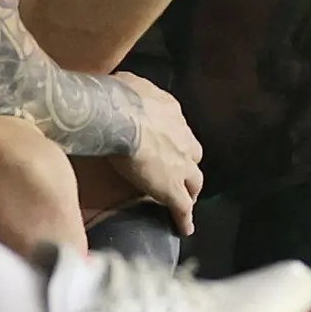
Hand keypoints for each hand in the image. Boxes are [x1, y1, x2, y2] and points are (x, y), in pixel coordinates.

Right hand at [109, 72, 204, 233]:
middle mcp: (182, 138)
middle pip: (193, 156)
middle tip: (181, 173)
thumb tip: (121, 86)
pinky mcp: (172, 188)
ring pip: (194, 182)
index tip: (168, 145)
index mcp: (171, 112)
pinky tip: (184, 228)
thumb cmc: (116, 95)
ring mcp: (180, 165)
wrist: (119, 115)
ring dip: (190, 190)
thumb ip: (130, 89)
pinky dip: (184, 219)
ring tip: (186, 201)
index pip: (178, 129)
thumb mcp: (126, 83)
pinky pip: (182, 208)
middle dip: (188, 164)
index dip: (174, 139)